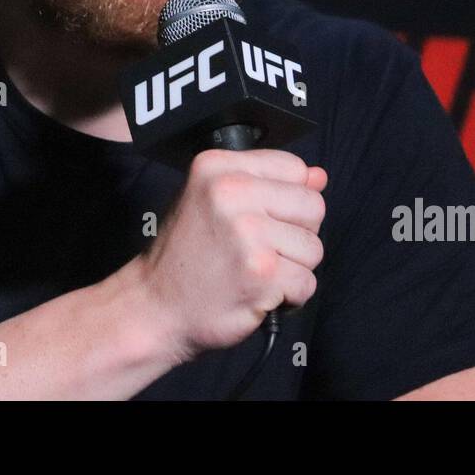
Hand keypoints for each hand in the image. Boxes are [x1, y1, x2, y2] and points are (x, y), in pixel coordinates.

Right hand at [135, 148, 327, 362]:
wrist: (155, 307)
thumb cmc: (185, 255)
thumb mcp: (213, 202)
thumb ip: (267, 183)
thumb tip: (319, 176)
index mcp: (218, 167)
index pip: (293, 168)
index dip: (288, 198)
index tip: (262, 217)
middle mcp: (231, 192)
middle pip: (312, 206)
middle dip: (296, 234)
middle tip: (259, 249)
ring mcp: (248, 233)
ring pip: (314, 247)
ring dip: (293, 268)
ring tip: (255, 271)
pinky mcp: (262, 272)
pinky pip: (307, 282)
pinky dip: (289, 297)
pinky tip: (258, 293)